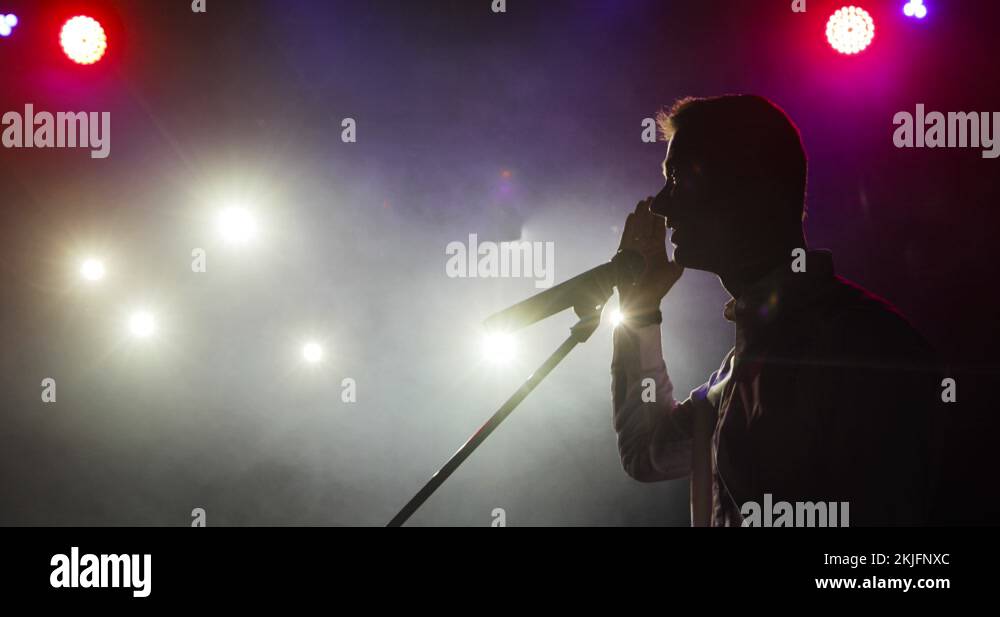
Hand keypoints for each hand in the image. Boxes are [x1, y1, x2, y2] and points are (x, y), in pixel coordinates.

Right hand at [617, 197, 683, 313]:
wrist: (641, 301)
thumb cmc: (658, 288)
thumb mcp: (674, 272)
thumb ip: (680, 259)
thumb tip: (687, 246)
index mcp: (658, 249)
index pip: (660, 230)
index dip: (662, 217)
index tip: (666, 204)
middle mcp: (646, 247)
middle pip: (647, 225)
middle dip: (649, 212)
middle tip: (651, 197)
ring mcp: (636, 249)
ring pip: (638, 228)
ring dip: (640, 215)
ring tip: (641, 203)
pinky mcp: (626, 253)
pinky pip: (627, 237)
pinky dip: (630, 226)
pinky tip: (632, 215)